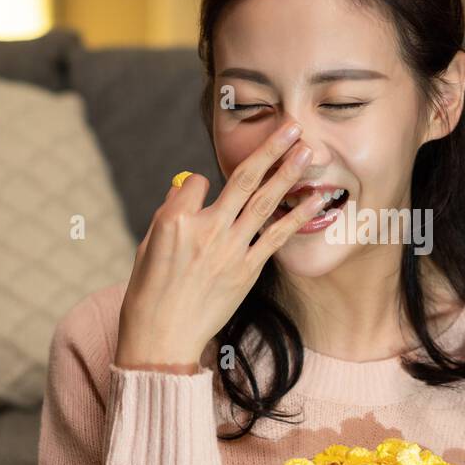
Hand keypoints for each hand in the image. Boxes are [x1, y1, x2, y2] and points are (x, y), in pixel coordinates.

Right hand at [115, 120, 331, 369]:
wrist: (162, 338)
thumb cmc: (149, 293)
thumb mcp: (148, 246)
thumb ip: (173, 215)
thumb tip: (193, 190)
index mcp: (173, 221)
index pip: (197, 181)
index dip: (200, 185)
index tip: (201, 194)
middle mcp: (205, 230)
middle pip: (241, 179)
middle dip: (269, 149)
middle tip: (290, 126)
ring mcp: (230, 250)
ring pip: (265, 201)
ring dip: (288, 172)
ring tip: (307, 149)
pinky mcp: (248, 270)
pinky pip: (277, 235)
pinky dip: (298, 214)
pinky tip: (316, 198)